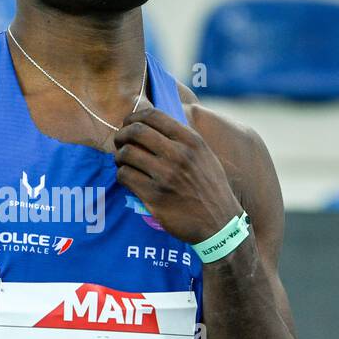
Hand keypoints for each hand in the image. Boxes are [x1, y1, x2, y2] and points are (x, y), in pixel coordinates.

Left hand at [113, 104, 240, 245]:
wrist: (219, 223)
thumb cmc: (210, 188)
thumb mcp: (205, 155)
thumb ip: (183, 138)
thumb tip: (154, 121)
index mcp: (191, 141)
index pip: (153, 115)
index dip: (134, 116)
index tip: (129, 123)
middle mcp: (178, 155)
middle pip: (135, 131)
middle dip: (121, 135)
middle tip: (120, 142)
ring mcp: (166, 176)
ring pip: (126, 153)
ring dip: (119, 157)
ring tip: (123, 163)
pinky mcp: (154, 196)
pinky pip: (125, 176)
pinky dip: (122, 175)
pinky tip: (128, 178)